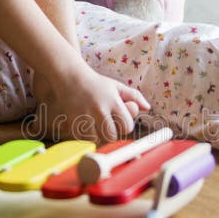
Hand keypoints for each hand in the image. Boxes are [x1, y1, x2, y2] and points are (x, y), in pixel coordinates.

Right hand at [32, 66, 150, 143]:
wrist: (71, 77)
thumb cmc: (97, 84)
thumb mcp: (117, 86)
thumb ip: (135, 96)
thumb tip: (147, 108)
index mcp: (113, 101)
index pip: (127, 126)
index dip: (124, 125)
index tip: (119, 119)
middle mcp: (100, 110)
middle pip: (112, 136)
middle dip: (112, 132)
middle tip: (107, 123)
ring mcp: (85, 116)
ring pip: (98, 139)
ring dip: (99, 135)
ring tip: (97, 124)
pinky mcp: (73, 121)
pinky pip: (84, 139)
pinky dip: (86, 136)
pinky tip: (87, 125)